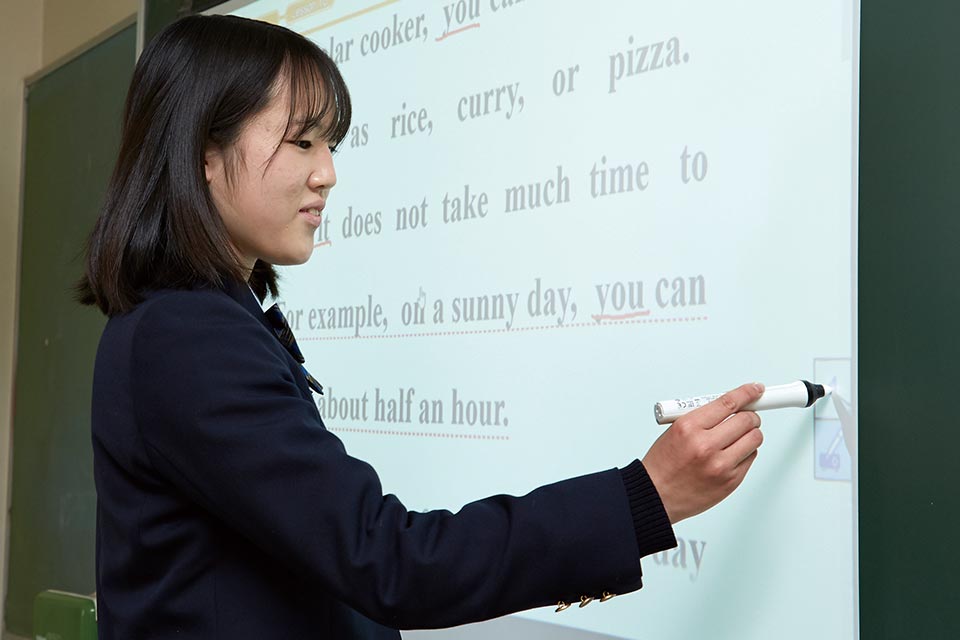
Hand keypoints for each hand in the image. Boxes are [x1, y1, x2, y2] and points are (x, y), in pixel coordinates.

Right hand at [642, 382, 763, 523]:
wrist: (657, 495)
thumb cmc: (664, 463)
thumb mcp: (675, 430)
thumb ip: (703, 417)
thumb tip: (732, 406)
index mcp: (689, 428)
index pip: (728, 403)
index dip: (747, 393)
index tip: (756, 389)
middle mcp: (706, 445)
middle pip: (747, 420)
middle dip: (750, 416)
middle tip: (746, 417)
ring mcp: (720, 465)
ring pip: (755, 439)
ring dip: (750, 434)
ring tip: (737, 437)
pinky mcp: (731, 481)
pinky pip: (751, 458)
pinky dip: (745, 453)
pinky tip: (731, 454)